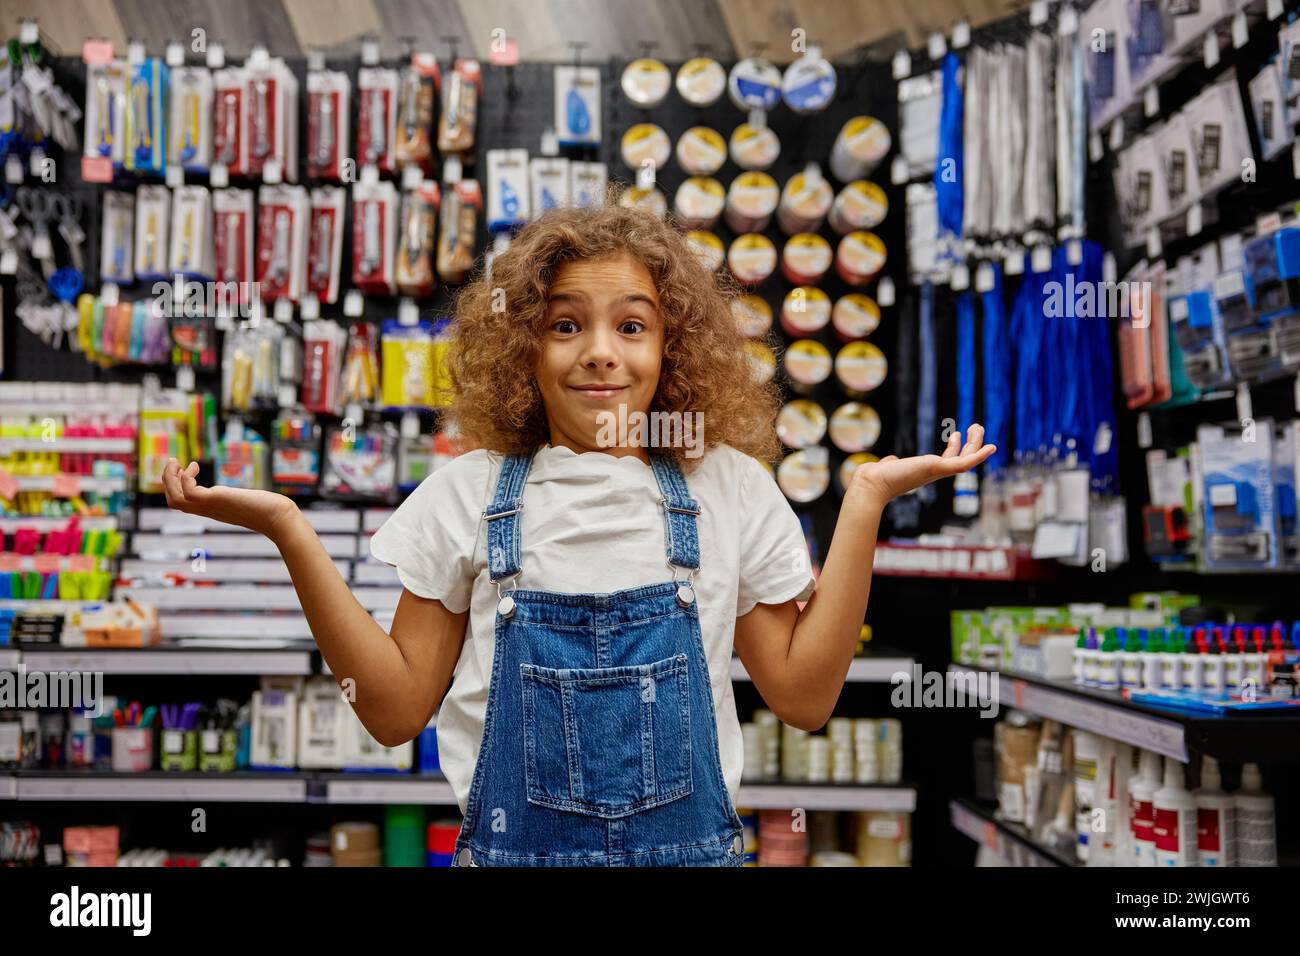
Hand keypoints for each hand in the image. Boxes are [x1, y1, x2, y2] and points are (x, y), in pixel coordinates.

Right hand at [161, 458, 299, 540]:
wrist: (278, 518)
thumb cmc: (269, 511)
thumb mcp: (247, 502)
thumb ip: (243, 501)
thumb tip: (254, 499)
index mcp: (211, 510)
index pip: (182, 503)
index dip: (176, 486)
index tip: (186, 469)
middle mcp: (207, 510)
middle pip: (173, 501)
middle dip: (167, 480)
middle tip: (173, 461)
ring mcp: (210, 506)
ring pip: (175, 498)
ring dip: (169, 478)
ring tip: (176, 461)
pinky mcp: (216, 499)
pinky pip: (188, 491)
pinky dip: (185, 478)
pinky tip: (195, 466)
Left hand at [848, 424, 995, 510]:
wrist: (871, 484)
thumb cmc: (875, 478)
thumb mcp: (888, 466)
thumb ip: (892, 463)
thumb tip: (891, 461)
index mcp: (925, 472)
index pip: (945, 461)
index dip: (954, 449)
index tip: (956, 435)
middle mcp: (933, 473)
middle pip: (958, 459)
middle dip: (969, 444)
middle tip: (975, 426)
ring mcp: (937, 472)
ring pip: (964, 459)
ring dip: (975, 444)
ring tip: (977, 426)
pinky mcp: (937, 468)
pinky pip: (964, 463)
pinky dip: (978, 456)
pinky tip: (991, 447)